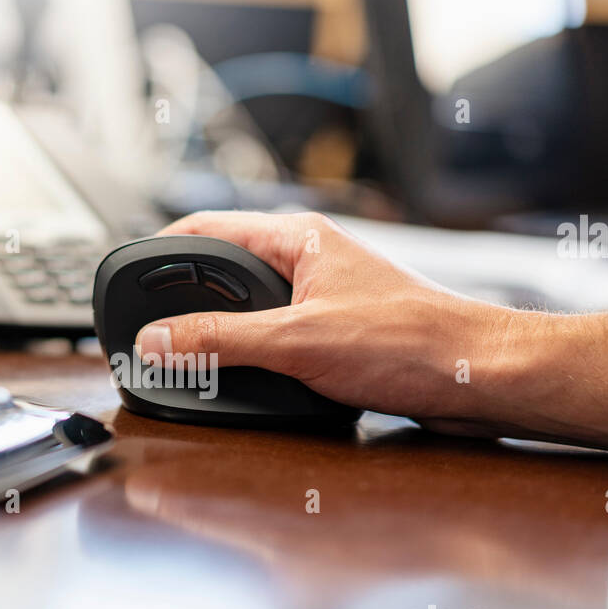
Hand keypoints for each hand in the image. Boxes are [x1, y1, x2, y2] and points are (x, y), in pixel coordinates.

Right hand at [135, 211, 607, 450]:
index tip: (129, 284)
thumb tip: (158, 338)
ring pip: (248, 306)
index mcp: (297, 239)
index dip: (161, 254)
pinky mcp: (336, 331)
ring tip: (190, 359)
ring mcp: (323, 295)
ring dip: (219, 331)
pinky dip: (250, 354)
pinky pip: (274, 335)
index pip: (206, 229)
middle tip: (151, 332)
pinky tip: (243, 378)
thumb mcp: (297, 342)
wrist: (478, 376)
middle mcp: (308, 260)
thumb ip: (220, 339)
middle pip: (222, 270)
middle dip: (185, 301)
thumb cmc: (410, 341)